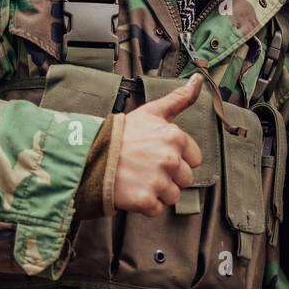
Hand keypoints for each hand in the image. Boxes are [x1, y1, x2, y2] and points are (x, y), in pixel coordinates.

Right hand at [113, 75, 204, 215]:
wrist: (89, 155)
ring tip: (139, 178)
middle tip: (146, 167)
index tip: (159, 154)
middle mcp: (170, 159)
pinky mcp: (146, 201)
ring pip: (173, 196)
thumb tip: (199, 79)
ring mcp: (158, 181)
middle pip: (185, 179)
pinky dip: (146, 205)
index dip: (178, 158)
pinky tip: (133, 190)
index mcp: (175, 138)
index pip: (195, 158)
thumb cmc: (123, 133)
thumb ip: (180, 98)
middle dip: (169, 176)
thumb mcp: (153, 111)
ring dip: (158, 191)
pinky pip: (157, 209)